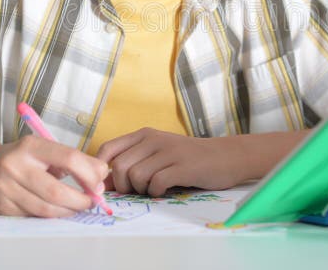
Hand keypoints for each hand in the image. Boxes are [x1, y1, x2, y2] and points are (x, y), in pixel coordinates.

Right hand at [0, 135, 108, 216]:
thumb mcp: (44, 149)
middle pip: (57, 191)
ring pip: (46, 209)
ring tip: (78, 206)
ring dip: (68, 211)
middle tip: (92, 201)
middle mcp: (15, 166)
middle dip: (81, 200)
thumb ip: (72, 160)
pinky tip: (58, 209)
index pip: (69, 159)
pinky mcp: (2, 206)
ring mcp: (6, 188)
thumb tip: (101, 175)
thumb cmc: (22, 156)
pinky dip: (51, 215)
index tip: (99, 184)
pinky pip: (33, 216)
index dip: (89, 174)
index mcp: (31, 146)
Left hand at [96, 128, 243, 196]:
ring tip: (154, 189)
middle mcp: (154, 139)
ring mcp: (169, 151)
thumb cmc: (187, 159)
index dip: (102, 170)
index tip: (112, 184)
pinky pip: (156, 183)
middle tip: (138, 191)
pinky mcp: (183, 166)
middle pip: (120, 167)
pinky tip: (164, 191)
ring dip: (141, 190)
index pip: (108, 149)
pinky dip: (156, 192)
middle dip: (124, 186)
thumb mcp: (157, 155)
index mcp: (144, 134)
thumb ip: (131, 164)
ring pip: (136, 175)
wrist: (225, 156)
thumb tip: (103, 183)